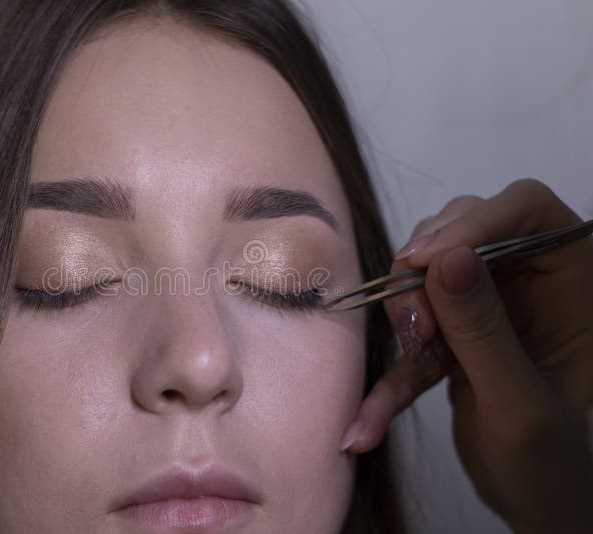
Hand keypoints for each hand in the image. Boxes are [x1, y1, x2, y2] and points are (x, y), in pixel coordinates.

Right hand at [339, 179, 592, 532]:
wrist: (539, 507)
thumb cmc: (552, 466)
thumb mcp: (518, 400)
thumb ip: (483, 329)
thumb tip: (446, 259)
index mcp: (575, 282)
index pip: (527, 209)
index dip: (476, 222)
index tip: (425, 262)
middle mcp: (532, 283)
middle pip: (464, 232)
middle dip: (427, 274)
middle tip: (416, 327)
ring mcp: (490, 308)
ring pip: (428, 274)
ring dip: (407, 315)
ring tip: (415, 362)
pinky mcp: (455, 337)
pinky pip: (414, 335)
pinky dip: (391, 377)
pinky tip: (366, 426)